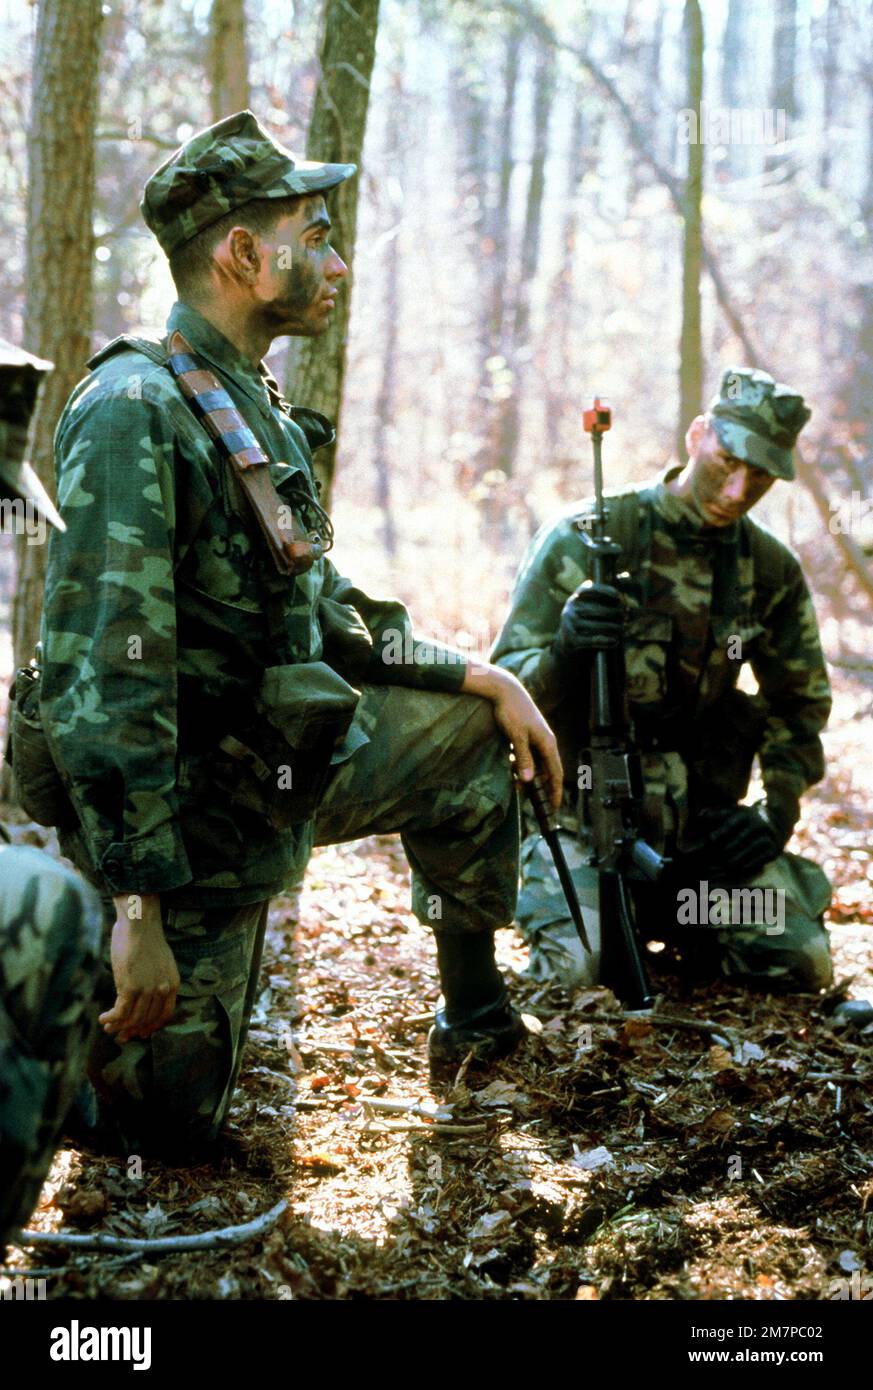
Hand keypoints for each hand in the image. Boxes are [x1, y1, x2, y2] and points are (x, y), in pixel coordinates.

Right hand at [99, 894, 179, 1043]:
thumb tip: (138, 995)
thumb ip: (153, 981)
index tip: (141, 1032)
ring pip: (133, 1019)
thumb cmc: (145, 938)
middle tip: (121, 1036)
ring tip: (109, 1028)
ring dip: (119, 1027)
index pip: (165, 1014)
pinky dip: (111, 1019)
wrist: (140, 924)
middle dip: (133, 1030)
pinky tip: (104, 1019)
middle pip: (147, 1019)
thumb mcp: (158, 963)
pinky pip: (120, 1012)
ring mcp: (147, 990)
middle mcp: (162, 989)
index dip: (152, 1026)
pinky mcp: (130, 987)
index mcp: (172, 983)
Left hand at [462, 663, 562, 808]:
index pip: (555, 773)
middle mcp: (546, 742)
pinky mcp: (529, 735)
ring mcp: (538, 738)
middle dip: (540, 785)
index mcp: (548, 743)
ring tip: (517, 783)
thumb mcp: (517, 737)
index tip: (555, 806)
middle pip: (548, 770)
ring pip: (537, 763)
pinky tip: (513, 766)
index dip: (556, 791)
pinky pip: (530, 755)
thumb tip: (529, 781)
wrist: (506, 691)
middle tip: (532, 799)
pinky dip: (523, 764)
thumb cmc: (512, 712)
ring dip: (529, 774)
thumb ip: (524, 759)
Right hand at [553, 581, 623, 664]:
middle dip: (614, 613)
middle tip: (626, 617)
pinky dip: (605, 641)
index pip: (591, 589)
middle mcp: (571, 607)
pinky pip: (592, 640)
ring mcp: (569, 623)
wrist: (568, 642)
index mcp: (577, 596)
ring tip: (623, 629)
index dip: (605, 591)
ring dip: (613, 628)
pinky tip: (615, 641)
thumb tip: (627, 575)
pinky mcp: (571, 639)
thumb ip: (609, 591)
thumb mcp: (593, 603)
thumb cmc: (587, 618)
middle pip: (597, 609)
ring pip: (596, 625)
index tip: (619, 597)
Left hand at [696, 805, 781, 879]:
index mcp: (746, 814)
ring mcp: (769, 835)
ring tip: (726, 865)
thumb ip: (716, 815)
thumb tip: (701, 814)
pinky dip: (754, 862)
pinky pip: (764, 855)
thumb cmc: (743, 819)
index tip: (710, 838)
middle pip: (741, 837)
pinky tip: (742, 868)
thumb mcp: (732, 813)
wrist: (770, 822)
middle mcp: (759, 823)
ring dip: (739, 856)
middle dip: (727, 847)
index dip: (721, 830)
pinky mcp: (774, 848)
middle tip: (715, 856)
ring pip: (752, 847)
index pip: (732, 823)